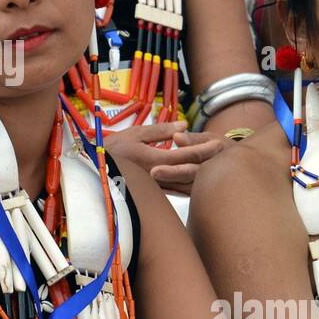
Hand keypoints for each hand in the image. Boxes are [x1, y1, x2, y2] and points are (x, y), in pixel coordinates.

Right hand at [103, 122, 227, 195]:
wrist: (93, 175)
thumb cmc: (111, 151)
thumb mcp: (134, 134)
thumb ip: (160, 131)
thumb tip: (185, 125)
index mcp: (154, 161)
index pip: (186, 155)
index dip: (204, 149)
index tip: (219, 143)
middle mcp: (158, 177)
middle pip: (191, 171)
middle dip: (209, 161)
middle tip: (225, 153)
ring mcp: (157, 188)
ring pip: (186, 182)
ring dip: (203, 173)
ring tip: (218, 164)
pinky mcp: (155, 194)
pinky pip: (177, 188)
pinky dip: (189, 182)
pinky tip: (199, 180)